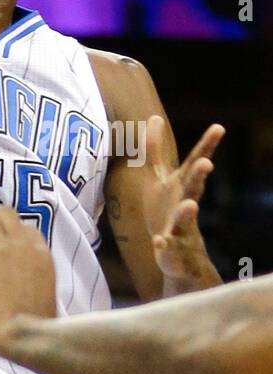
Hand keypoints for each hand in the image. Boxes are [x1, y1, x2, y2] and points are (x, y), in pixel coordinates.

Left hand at [142, 115, 222, 293]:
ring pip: (185, 221)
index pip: (194, 164)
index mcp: (181, 187)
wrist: (177, 256)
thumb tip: (153, 117)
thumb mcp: (159, 178)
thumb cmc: (167, 210)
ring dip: (186, 212)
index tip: (219, 127)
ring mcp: (180, 229)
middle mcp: (184, 205)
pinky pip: (168, 250)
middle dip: (199, 177)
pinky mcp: (171, 252)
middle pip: (193, 189)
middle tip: (207, 163)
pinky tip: (159, 242)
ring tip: (190, 204)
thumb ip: (154, 150)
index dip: (207, 145)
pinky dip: (164, 247)